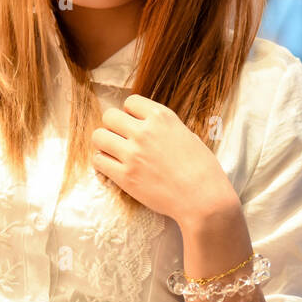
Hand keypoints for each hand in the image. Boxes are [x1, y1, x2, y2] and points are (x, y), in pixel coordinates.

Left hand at [92, 94, 238, 228]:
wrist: (203, 199)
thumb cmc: (202, 169)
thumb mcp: (187, 135)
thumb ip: (164, 127)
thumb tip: (148, 126)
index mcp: (162, 117)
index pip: (130, 101)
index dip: (131, 113)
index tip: (136, 124)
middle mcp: (144, 131)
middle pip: (109, 116)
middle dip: (114, 126)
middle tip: (122, 138)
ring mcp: (132, 154)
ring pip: (98, 136)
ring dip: (104, 143)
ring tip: (114, 152)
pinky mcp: (125, 177)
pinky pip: (98, 160)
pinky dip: (103, 162)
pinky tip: (113, 167)